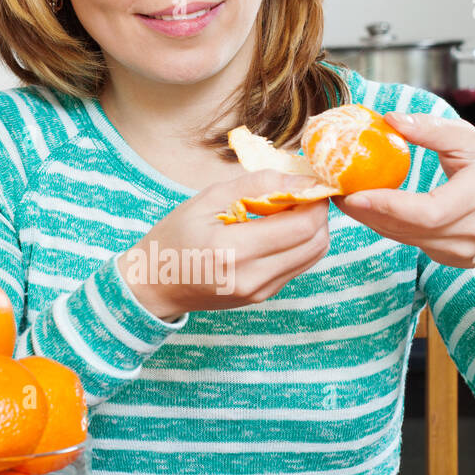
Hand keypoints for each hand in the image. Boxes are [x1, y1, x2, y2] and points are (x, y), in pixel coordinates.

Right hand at [119, 170, 331, 320]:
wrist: (155, 284)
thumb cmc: (175, 237)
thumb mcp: (208, 199)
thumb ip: (256, 185)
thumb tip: (300, 178)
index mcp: (233, 250)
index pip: (302, 225)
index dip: (316, 199)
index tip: (310, 180)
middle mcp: (252, 276)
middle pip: (316, 242)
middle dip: (319, 212)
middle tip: (304, 191)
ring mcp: (261, 291)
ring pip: (313, 256)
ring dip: (313, 228)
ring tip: (292, 208)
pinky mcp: (264, 296)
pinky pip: (299, 266)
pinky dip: (300, 244)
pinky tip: (281, 229)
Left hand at [332, 111, 474, 268]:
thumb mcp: (472, 142)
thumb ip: (432, 130)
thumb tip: (391, 120)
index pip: (429, 211)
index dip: (389, 205)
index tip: (356, 194)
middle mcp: (471, 230)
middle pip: (409, 228)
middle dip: (368, 212)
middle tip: (338, 192)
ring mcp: (459, 250)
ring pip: (404, 238)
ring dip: (372, 220)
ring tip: (347, 199)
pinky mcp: (447, 259)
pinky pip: (409, 242)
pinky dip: (386, 226)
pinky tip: (369, 211)